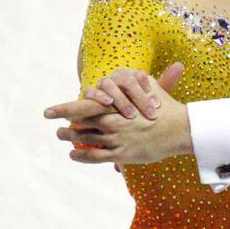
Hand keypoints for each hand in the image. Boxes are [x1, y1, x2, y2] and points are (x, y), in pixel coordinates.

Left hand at [43, 63, 193, 164]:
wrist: (181, 129)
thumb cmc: (166, 108)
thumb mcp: (151, 88)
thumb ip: (139, 80)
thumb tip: (137, 72)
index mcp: (116, 105)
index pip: (84, 106)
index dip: (63, 109)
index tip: (48, 112)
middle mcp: (113, 121)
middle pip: (80, 123)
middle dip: (64, 124)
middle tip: (53, 126)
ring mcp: (117, 138)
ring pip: (85, 139)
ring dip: (70, 138)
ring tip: (61, 136)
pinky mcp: (122, 154)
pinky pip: (95, 156)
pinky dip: (81, 156)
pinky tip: (73, 155)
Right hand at [80, 61, 184, 118]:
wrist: (114, 120)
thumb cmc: (137, 108)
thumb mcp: (152, 98)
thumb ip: (166, 83)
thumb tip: (180, 65)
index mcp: (131, 75)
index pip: (140, 76)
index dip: (149, 90)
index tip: (158, 105)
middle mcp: (115, 77)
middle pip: (126, 81)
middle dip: (138, 98)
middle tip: (150, 115)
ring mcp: (101, 85)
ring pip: (108, 84)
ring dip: (120, 99)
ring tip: (131, 114)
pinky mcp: (88, 96)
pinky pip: (90, 92)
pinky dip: (98, 96)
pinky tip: (108, 103)